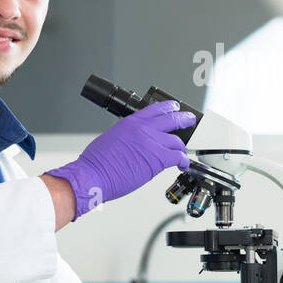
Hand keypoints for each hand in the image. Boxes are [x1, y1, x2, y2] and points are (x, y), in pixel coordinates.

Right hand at [46, 100, 195, 220]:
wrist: (93, 174)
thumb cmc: (96, 162)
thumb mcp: (111, 137)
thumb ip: (127, 135)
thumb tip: (135, 141)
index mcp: (131, 122)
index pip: (155, 109)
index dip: (168, 107)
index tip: (174, 107)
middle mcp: (143, 129)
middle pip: (172, 119)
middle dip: (183, 119)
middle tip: (189, 120)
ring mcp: (152, 142)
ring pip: (177, 140)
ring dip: (182, 147)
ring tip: (183, 152)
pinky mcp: (158, 158)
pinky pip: (178, 157)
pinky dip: (184, 161)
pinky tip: (183, 165)